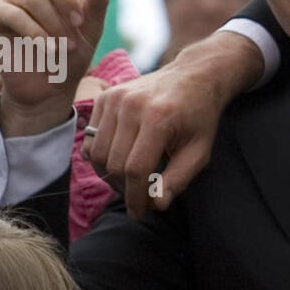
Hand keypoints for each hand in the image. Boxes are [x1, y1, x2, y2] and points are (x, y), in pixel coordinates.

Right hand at [85, 30, 263, 217]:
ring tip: (130, 181)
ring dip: (109, 176)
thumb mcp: (199, 151)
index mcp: (157, 118)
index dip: (136, 197)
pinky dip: (100, 157)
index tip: (139, 212)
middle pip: (113, 164)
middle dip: (124, 189)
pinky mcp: (104, 98)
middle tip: (139, 198)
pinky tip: (120, 160)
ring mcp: (113, 99)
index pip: (135, 169)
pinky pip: (90, 138)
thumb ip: (179, 179)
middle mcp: (130, 105)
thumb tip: (157, 205)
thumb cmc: (199, 117)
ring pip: (97, 154)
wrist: (193, 76)